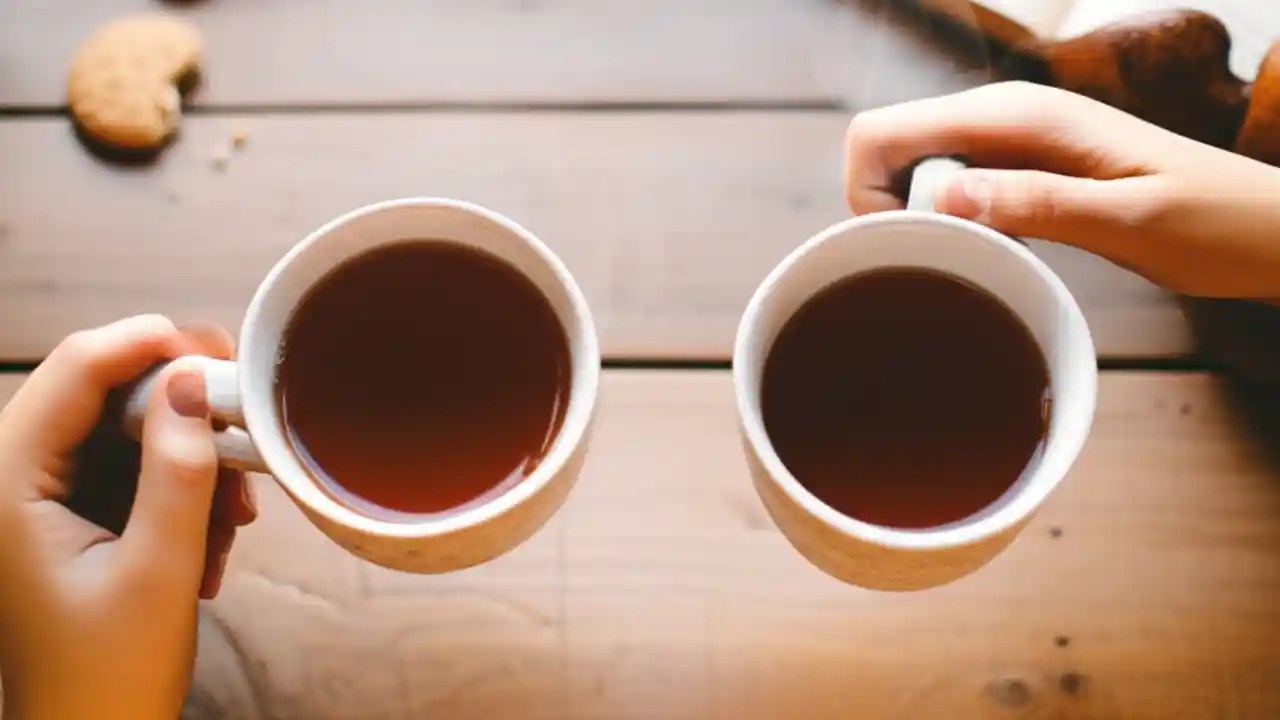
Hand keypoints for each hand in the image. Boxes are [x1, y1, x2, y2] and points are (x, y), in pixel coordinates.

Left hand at [0, 315, 256, 719]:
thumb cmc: (108, 676)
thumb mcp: (159, 570)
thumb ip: (177, 470)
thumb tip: (193, 382)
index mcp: (6, 488)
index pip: (72, 372)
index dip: (144, 343)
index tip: (216, 348)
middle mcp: (12, 482)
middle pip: (102, 395)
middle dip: (181, 412)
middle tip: (244, 422)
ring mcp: (39, 501)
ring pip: (125, 433)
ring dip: (190, 462)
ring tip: (233, 518)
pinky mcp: (70, 520)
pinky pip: (133, 472)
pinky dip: (181, 492)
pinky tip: (213, 539)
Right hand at [844, 81, 1279, 298]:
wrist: (1265, 229)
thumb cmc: (1213, 223)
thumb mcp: (1129, 219)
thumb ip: (1037, 202)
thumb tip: (941, 200)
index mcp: (1018, 116)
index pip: (882, 131)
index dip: (868, 193)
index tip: (911, 248)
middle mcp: (1003, 118)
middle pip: (885, 150)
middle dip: (887, 212)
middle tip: (946, 263)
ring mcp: (1010, 141)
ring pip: (911, 170)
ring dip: (917, 221)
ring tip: (971, 263)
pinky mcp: (1021, 168)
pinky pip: (948, 187)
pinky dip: (946, 224)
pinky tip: (988, 255)